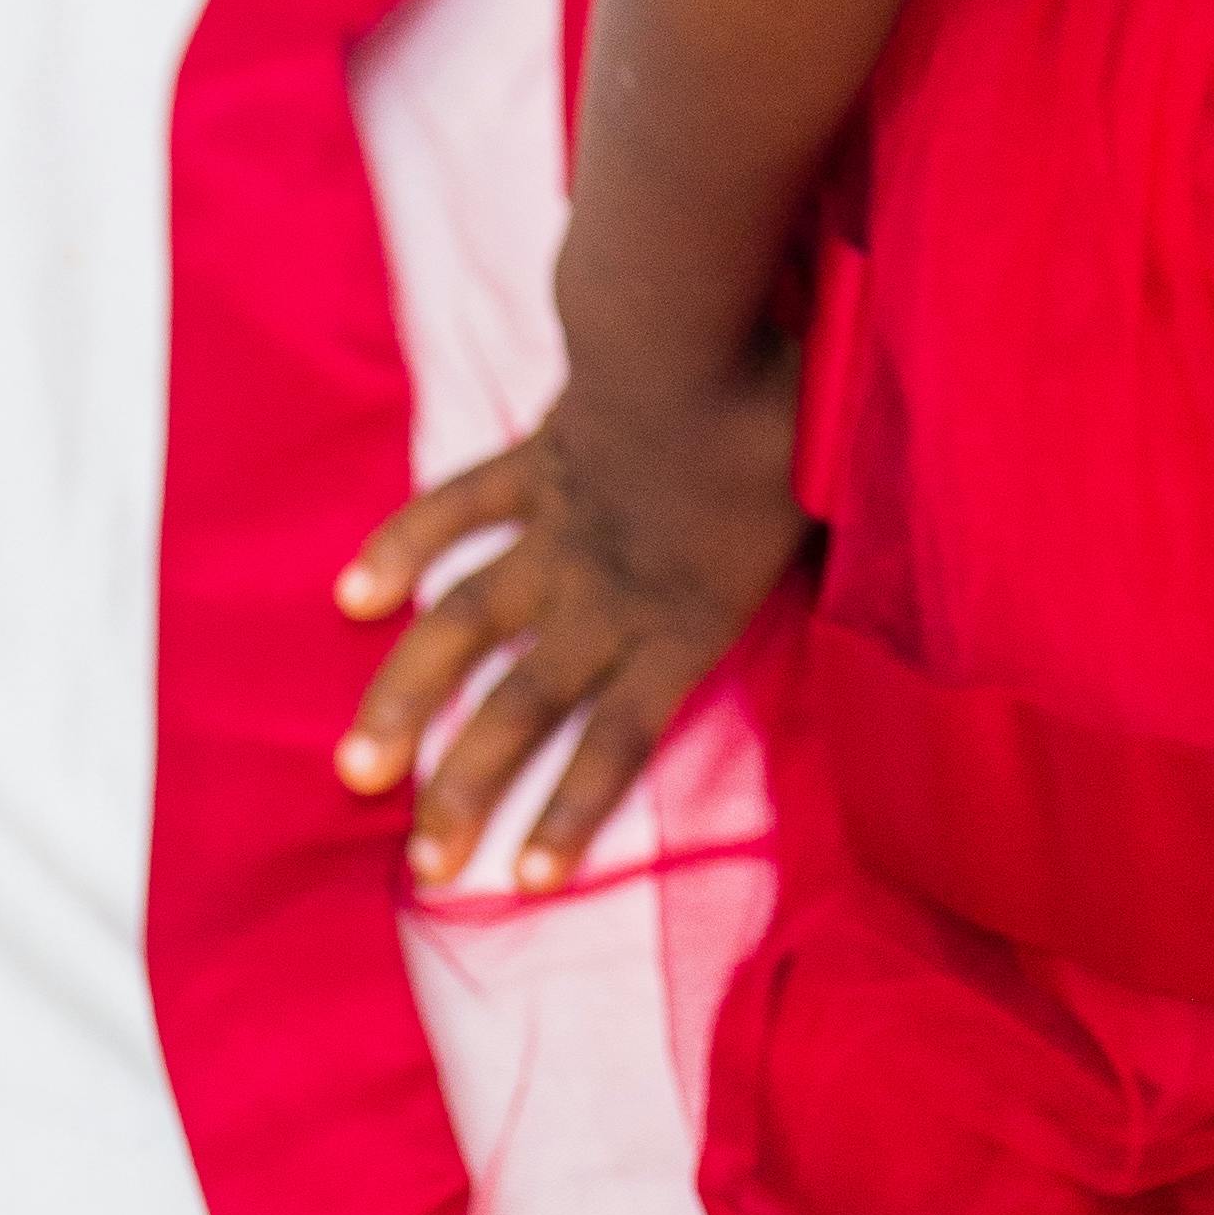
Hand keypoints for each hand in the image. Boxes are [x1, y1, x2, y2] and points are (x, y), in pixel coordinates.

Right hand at [331, 354, 804, 887]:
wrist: (696, 331)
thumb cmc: (784, 413)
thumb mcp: (820, 505)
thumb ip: (808, 548)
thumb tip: (857, 553)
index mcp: (684, 617)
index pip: (619, 739)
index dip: (572, 812)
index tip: (524, 883)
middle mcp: (606, 595)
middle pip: (525, 710)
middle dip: (467, 790)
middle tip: (421, 863)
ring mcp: (557, 533)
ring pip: (464, 631)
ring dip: (405, 698)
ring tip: (357, 762)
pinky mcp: (530, 468)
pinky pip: (454, 513)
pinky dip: (403, 547)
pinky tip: (356, 595)